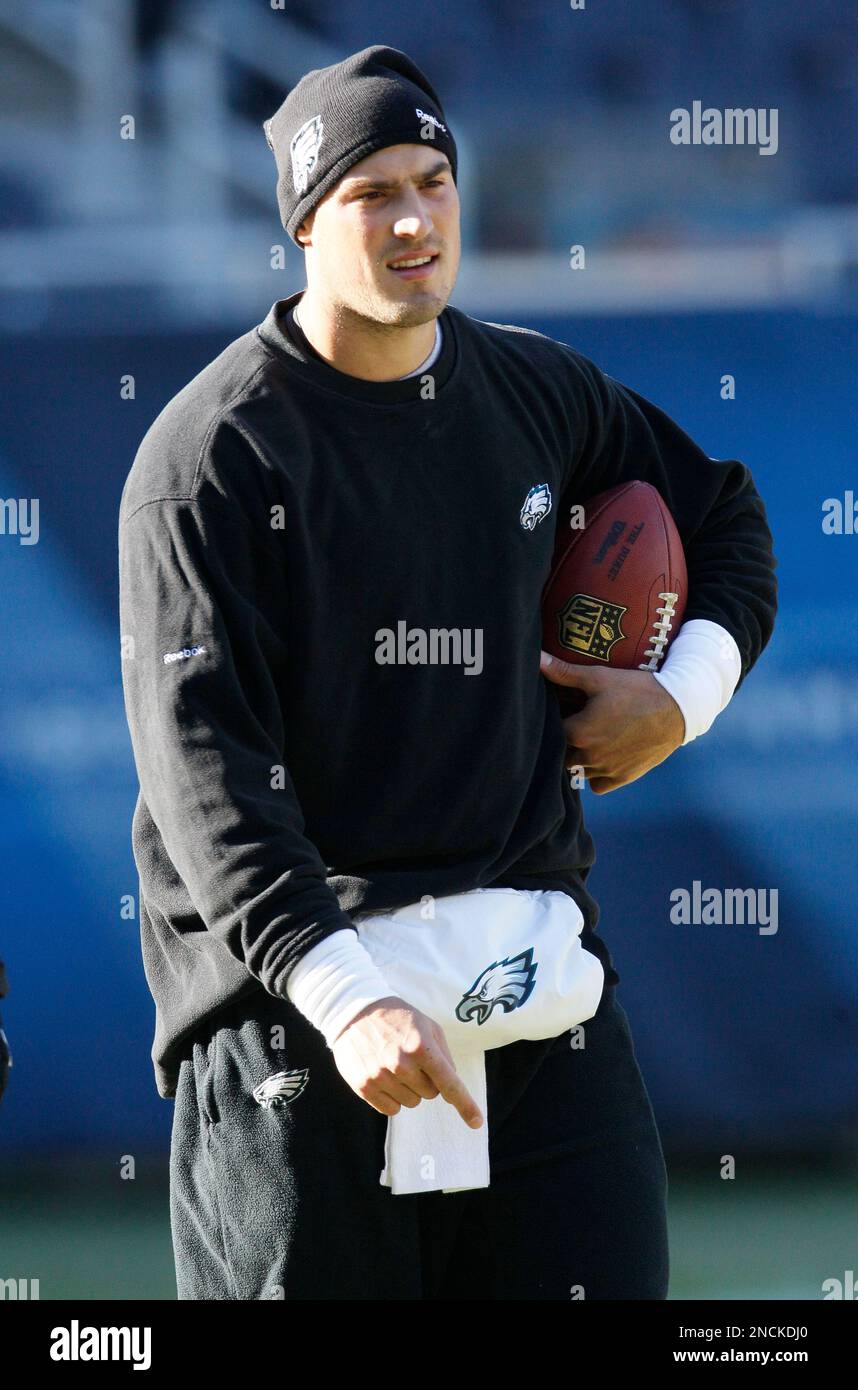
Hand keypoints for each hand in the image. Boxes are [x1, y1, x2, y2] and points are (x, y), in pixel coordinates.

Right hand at [331, 996, 483, 1128]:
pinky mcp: (364, 1086)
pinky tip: (385, 1076)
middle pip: (431, 1094)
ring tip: (396, 1065)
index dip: (465, 1105)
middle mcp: (401, 1064)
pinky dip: (393, 1097)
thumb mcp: (428, 1026)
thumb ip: (444, 1055)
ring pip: (411, 1103)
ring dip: (409, 1089)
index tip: (476, 1122)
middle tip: (413, 1061)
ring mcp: (381, 1076)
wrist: (353, 1012)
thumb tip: (450, 1088)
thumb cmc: (397, 1018)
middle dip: (427, 1081)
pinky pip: (391, 1109)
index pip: (449, 1084)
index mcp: (421, 1046)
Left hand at [540, 649, 685, 793]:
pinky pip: (597, 784)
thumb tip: (536, 659)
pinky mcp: (623, 778)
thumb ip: (563, 672)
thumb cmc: (637, 689)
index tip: (564, 710)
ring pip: (578, 770)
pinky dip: (596, 774)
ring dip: (579, 758)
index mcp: (578, 733)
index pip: (550, 732)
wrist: (679, 708)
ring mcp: (606, 770)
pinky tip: (602, 756)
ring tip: (590, 738)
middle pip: (561, 754)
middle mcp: (589, 756)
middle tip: (577, 724)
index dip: (554, 721)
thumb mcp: (598, 677)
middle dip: (565, 741)